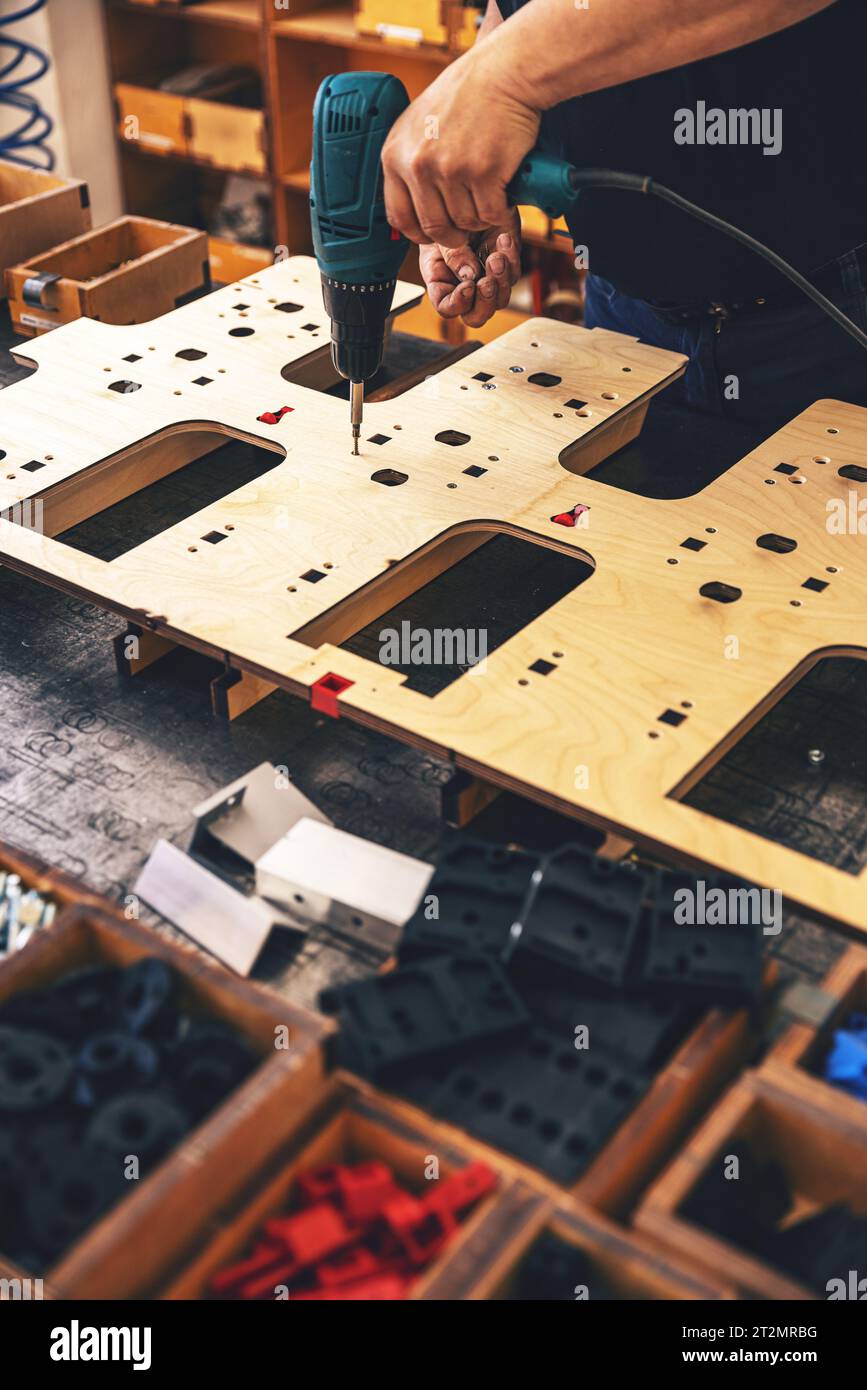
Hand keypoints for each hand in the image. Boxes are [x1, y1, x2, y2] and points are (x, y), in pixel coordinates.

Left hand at [382, 41, 540, 248]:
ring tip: (488, 197)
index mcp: (395, 154)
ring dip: (480, 217)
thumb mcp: (418, 123)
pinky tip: (503, 194)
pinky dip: (500, 211)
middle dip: (454, 235)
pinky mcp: (483, 173)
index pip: (399, 217)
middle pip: (434, 227)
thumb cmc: (466, 94)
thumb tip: (407, 207)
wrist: (503, 71)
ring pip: (465, 222)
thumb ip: (408, 161)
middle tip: (467, 227)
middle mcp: (418, 164)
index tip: (435, 233)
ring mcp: (450, 170)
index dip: (420, 233)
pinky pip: (490, 214)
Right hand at [419, 213, 521, 327]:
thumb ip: (452, 255)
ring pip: (500, 299)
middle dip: (484, 303)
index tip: (467, 287)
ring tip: (497, 256)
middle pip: (476, 315)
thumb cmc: (445, 213)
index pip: (448, 308)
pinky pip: (514, 273)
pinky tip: (503, 240)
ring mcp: (487, 277)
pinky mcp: (506, 263)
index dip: (458, 304)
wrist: (467, 191)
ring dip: (500, 280)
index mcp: (442, 282)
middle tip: (487, 282)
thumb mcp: (441, 233)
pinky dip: (512, 259)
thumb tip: (469, 276)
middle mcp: (465, 286)